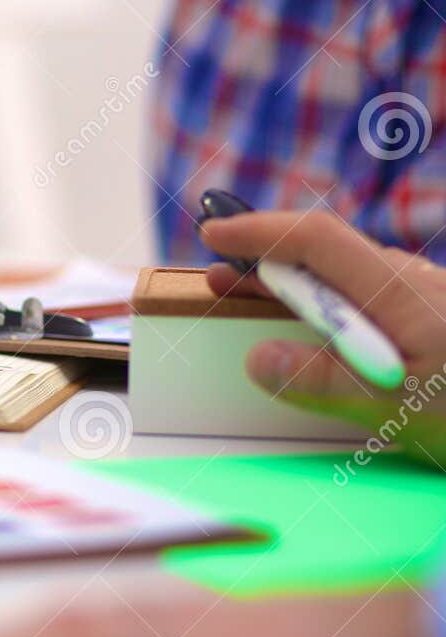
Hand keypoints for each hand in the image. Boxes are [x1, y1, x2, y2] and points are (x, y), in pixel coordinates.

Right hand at [199, 210, 445, 460]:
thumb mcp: (401, 405)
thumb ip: (325, 381)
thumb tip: (255, 358)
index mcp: (399, 290)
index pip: (317, 239)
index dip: (259, 231)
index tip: (212, 233)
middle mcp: (412, 283)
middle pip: (327, 255)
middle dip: (266, 262)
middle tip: (218, 282)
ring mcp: (427, 300)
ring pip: (349, 281)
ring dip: (297, 290)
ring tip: (258, 312)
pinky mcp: (438, 324)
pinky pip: (370, 303)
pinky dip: (330, 312)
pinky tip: (325, 342)